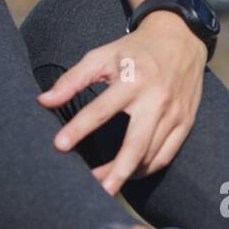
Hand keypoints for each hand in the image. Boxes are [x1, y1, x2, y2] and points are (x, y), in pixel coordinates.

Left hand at [36, 13, 207, 193]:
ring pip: (151, 155)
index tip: (58, 146)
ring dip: (126, 174)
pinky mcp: (185, 122)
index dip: (79, 129)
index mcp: (133, 79)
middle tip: (94, 190)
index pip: (101, 110)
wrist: (180, 38)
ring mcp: (174, 113)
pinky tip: (128, 174)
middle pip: (135, 145)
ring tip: (104, 185)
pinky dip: (147, 169)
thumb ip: (72, 80)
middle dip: (115, 171)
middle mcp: (156, 99)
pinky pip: (166, 155)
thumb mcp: (102, 56)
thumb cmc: (133, 49)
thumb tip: (43, 101)